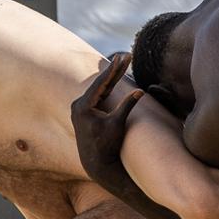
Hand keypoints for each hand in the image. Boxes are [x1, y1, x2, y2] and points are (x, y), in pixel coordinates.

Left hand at [71, 53, 144, 185]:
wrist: (97, 163)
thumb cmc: (107, 146)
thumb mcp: (117, 125)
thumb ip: (127, 107)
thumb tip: (140, 91)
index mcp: (83, 107)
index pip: (100, 83)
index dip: (113, 70)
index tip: (122, 58)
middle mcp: (78, 106)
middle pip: (100, 84)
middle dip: (114, 71)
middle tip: (126, 56)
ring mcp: (79, 109)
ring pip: (99, 89)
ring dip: (112, 77)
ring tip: (123, 62)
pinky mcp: (84, 112)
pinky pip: (98, 96)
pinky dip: (108, 87)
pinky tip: (116, 76)